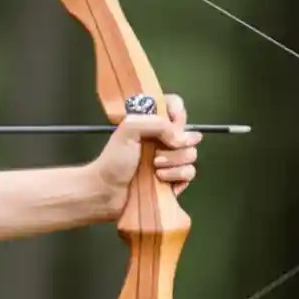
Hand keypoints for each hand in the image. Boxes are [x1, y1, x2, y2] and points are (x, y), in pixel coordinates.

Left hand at [89, 94, 201, 217]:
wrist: (108, 192)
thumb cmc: (113, 160)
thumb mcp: (129, 130)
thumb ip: (157, 124)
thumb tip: (181, 139)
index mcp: (151, 123)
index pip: (175, 106)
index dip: (177, 113)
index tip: (172, 123)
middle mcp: (163, 140)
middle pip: (188, 133)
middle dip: (176, 144)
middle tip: (157, 152)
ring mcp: (170, 160)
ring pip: (190, 155)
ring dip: (174, 162)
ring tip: (155, 167)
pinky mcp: (174, 179)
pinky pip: (189, 173)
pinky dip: (177, 176)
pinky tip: (161, 179)